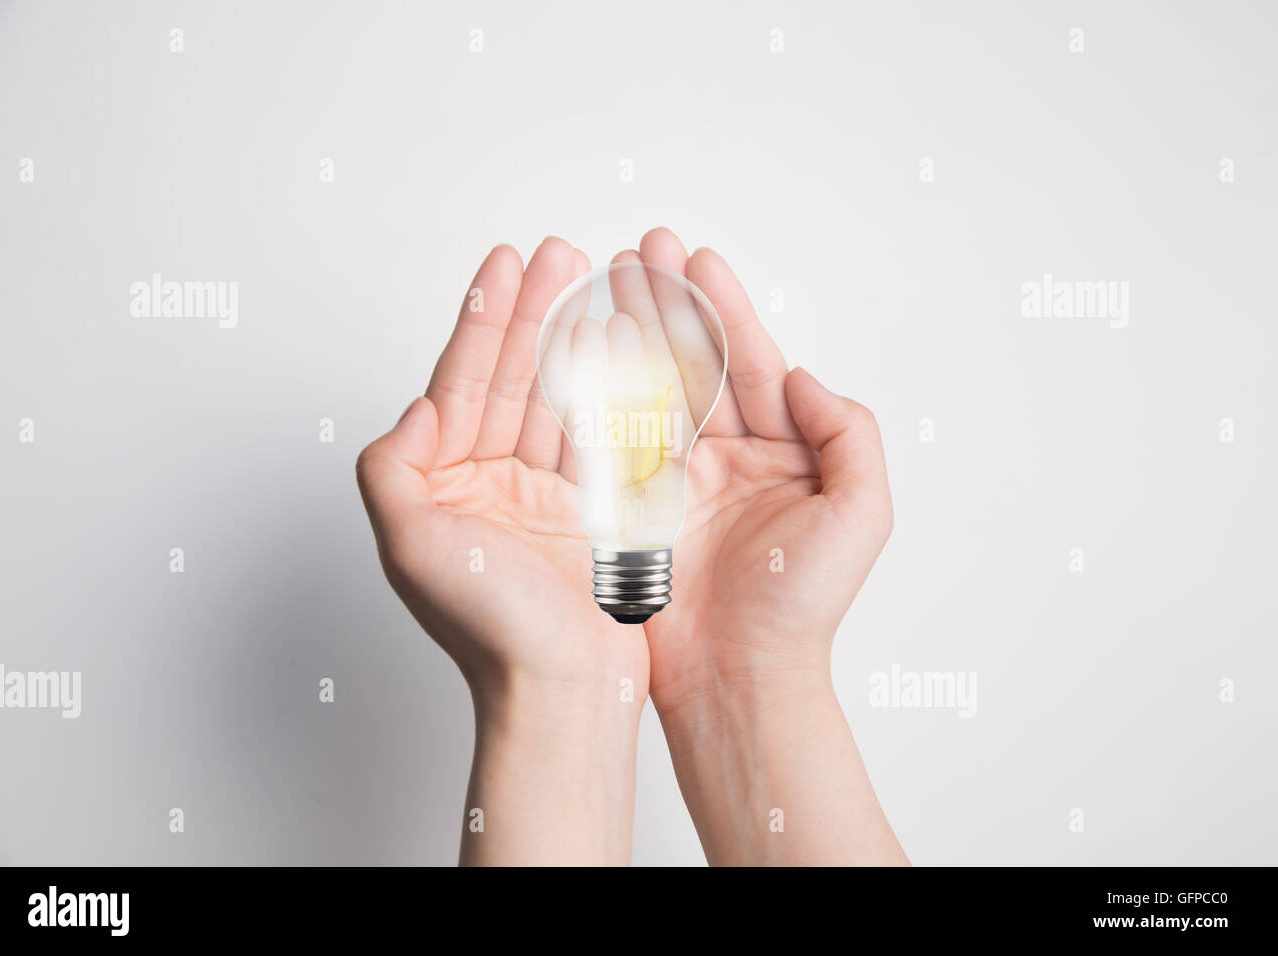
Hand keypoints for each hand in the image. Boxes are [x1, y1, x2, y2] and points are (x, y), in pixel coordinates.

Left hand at [356, 238, 647, 864]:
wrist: (563, 694)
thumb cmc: (489, 633)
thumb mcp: (409, 547)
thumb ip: (393, 467)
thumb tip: (420, 406)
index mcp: (443, 486)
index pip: (462, 382)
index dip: (484, 318)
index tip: (505, 263)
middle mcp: (490, 485)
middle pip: (514, 377)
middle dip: (536, 312)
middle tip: (562, 254)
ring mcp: (544, 497)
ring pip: (561, 397)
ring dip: (578, 339)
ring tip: (599, 284)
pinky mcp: (594, 513)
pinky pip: (602, 435)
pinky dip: (614, 389)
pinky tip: (627, 347)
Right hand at [623, 228, 904, 864]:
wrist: (741, 677)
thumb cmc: (803, 609)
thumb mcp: (861, 515)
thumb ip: (848, 436)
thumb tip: (803, 377)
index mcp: (784, 452)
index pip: (751, 363)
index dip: (725, 309)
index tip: (697, 260)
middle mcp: (730, 459)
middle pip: (696, 362)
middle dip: (669, 303)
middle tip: (641, 249)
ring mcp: (679, 480)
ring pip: (652, 388)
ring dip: (631, 331)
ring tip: (607, 278)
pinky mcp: (637, 506)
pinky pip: (616, 436)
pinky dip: (600, 389)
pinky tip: (584, 346)